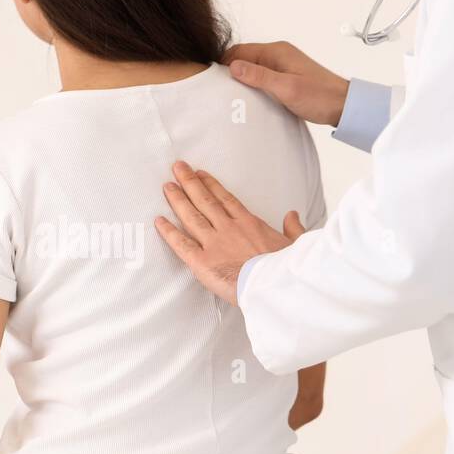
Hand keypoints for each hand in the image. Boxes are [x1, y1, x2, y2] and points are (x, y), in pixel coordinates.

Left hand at [155, 161, 307, 305]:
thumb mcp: (295, 244)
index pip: (226, 199)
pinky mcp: (202, 262)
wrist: (276, 285)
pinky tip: (158, 221)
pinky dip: (168, 232)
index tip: (201, 173)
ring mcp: (213, 243)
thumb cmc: (287, 267)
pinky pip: (181, 244)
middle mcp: (228, 228)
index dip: (212, 185)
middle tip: (177, 168)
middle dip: (190, 183)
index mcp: (250, 223)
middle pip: (205, 200)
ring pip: (191, 216)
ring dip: (178, 200)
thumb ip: (293, 228)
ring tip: (167, 186)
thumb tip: (293, 215)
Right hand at [223, 41, 348, 126]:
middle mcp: (278, 55)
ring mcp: (282, 66)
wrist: (343, 106)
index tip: (212, 80)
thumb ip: (259, 76)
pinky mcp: (285, 77)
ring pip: (252, 69)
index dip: (224, 63)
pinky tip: (249, 98)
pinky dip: (253, 85)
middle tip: (218, 91)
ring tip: (231, 96)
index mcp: (276, 52)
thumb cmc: (319, 96)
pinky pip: (262, 77)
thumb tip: (233, 66)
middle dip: (230, 72)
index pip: (240, 50)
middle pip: (244, 59)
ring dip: (242, 80)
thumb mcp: (286, 88)